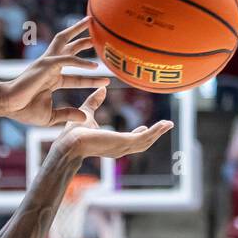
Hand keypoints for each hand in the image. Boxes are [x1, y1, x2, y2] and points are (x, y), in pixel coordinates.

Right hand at [3, 16, 111, 126]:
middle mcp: (50, 67)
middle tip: (95, 32)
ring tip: (90, 23)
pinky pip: (66, 60)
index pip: (75, 75)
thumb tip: (83, 118)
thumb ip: (67, 114)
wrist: (7, 104)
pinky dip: (80, 62)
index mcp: (51, 78)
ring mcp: (47, 64)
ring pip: (64, 41)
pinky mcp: (45, 65)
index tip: (107, 81)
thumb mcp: (51, 116)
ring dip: (77, 32)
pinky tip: (94, 66)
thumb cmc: (23, 110)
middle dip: (81, 38)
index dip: (91, 78)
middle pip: (67, 46)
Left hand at [53, 87, 172, 160]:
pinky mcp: (124, 143)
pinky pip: (144, 138)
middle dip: (154, 134)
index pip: (129, 140)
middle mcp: (119, 148)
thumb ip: (94, 102)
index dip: (138, 134)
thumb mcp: (87, 113)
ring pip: (146, 141)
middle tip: (166, 125)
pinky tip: (163, 124)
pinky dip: (155, 132)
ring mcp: (122, 147)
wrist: (69, 143)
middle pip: (142, 143)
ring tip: (169, 124)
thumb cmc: (73, 133)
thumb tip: (102, 88)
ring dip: (158, 132)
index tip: (144, 127)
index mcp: (111, 143)